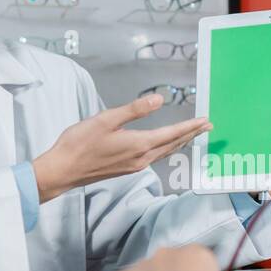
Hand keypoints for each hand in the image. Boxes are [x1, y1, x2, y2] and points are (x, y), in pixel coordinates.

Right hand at [33, 93, 209, 203]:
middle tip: (208, 126)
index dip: (190, 126)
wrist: (63, 170)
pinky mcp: (126, 168)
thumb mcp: (106, 119)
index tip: (206, 121)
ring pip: (165, 152)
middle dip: (191, 134)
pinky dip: (167, 148)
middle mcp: (141, 158)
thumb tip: (159, 99)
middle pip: (173, 144)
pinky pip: (155, 157)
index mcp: (139, 145)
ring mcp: (134, 165)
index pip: (172, 133)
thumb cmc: (80, 143)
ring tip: (192, 135)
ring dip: (180, 142)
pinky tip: (165, 145)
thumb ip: (135, 109)